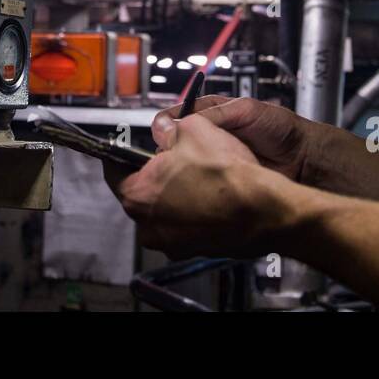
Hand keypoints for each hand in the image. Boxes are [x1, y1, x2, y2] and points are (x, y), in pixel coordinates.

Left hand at [105, 114, 291, 259]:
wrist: (265, 211)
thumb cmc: (228, 176)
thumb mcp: (193, 129)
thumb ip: (170, 129)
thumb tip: (165, 128)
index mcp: (138, 195)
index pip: (113, 171)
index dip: (122, 154)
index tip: (127, 148)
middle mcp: (149, 226)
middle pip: (141, 193)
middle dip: (155, 174)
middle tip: (174, 157)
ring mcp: (172, 243)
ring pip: (165, 210)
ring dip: (175, 194)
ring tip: (199, 175)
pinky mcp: (195, 250)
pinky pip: (186, 225)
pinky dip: (194, 211)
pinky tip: (212, 195)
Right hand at [153, 96, 311, 181]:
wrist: (303, 158)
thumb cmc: (280, 128)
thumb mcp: (246, 110)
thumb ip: (214, 113)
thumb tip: (179, 120)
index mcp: (212, 113)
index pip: (176, 117)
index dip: (166, 126)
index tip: (161, 135)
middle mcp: (210, 136)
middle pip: (176, 143)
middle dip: (170, 150)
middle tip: (172, 157)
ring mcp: (215, 159)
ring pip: (186, 165)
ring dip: (182, 168)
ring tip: (185, 171)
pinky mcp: (222, 179)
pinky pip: (202, 181)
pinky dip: (197, 183)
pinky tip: (198, 185)